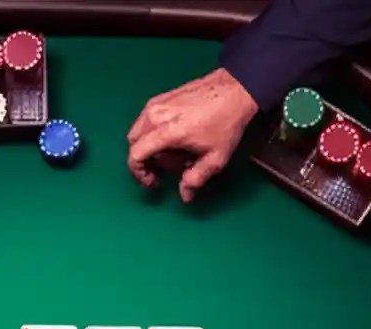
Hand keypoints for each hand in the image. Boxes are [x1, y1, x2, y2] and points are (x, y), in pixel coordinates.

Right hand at [126, 68, 257, 201]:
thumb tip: (184, 196)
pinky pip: (146, 120)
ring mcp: (156, 104)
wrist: (236, 89)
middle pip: (134, 144)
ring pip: (139, 131)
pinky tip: (176, 137)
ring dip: (150, 146)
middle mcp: (155, 116)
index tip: (153, 182)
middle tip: (171, 167)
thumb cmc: (226, 122)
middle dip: (148, 161)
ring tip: (175, 151)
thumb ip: (195, 179)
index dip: (140, 174)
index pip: (135, 156)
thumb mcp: (215, 158)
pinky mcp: (161, 97)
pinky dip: (153, 132)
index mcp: (166, 132)